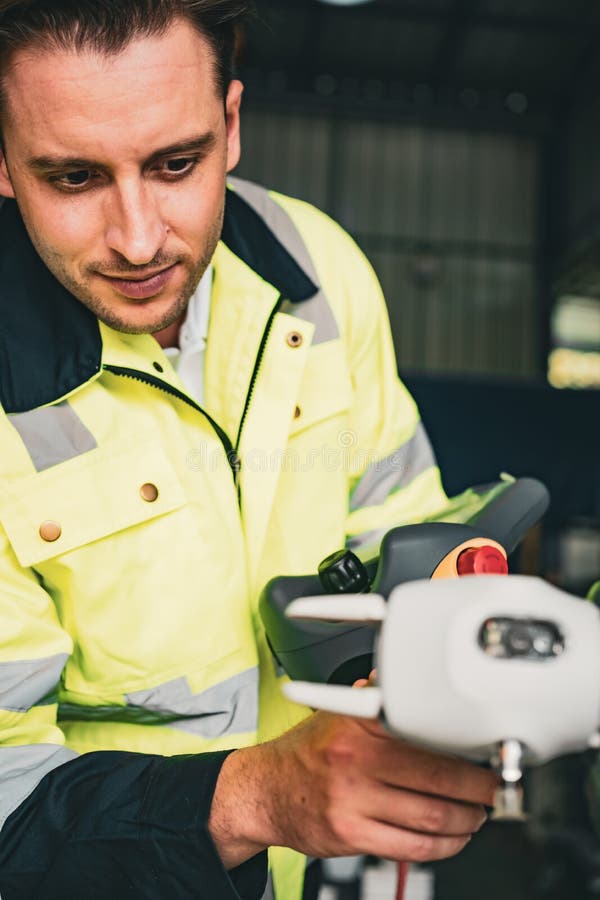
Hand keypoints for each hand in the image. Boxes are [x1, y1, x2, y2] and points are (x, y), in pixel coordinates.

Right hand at [209, 711, 497, 868]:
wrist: (264, 791)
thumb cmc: (308, 752)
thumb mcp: (338, 713)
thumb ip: (377, 699)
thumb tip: (413, 675)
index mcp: (358, 722)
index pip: (426, 729)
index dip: (467, 744)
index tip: (488, 749)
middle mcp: (355, 758)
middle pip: (438, 776)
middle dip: (478, 787)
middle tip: (493, 786)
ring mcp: (352, 799)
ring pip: (431, 815)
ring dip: (467, 818)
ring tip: (478, 812)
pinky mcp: (350, 835)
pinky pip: (412, 846)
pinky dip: (444, 845)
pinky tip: (454, 836)